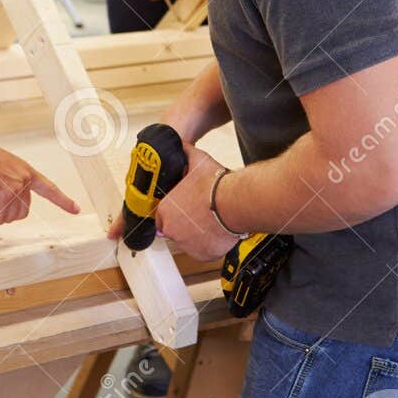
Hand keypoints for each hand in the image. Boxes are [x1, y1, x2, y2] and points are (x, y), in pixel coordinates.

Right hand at [0, 136, 78, 224]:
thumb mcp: (0, 170)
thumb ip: (7, 186)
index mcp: (25, 171)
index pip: (49, 188)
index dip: (63, 201)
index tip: (76, 209)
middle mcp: (25, 179)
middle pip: (21, 212)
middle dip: (2, 213)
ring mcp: (16, 188)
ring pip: (8, 218)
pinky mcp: (5, 196)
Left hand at [107, 146, 236, 260]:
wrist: (235, 202)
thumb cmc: (215, 185)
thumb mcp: (197, 161)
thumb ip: (185, 152)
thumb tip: (181, 143)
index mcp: (165, 211)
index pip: (161, 217)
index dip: (175, 212)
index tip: (185, 208)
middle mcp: (171, 230)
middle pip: (174, 230)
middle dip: (185, 223)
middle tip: (200, 213)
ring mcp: (187, 245)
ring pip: (189, 242)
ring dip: (197, 235)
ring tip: (210, 221)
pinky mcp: (202, 254)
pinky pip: (203, 251)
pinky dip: (209, 244)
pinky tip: (216, 231)